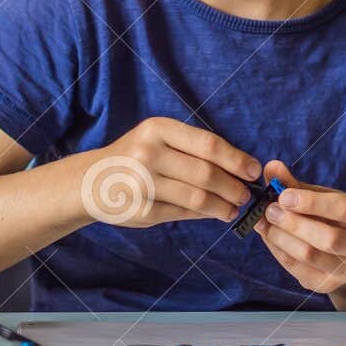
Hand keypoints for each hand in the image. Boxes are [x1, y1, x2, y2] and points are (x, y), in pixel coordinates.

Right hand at [80, 117, 259, 227]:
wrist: (91, 180)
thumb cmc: (135, 157)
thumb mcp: (158, 140)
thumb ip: (192, 149)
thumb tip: (240, 166)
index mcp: (158, 129)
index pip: (208, 145)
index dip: (237, 159)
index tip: (253, 170)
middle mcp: (148, 153)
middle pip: (206, 173)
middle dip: (233, 187)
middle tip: (246, 195)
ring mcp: (142, 183)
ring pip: (197, 197)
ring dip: (223, 205)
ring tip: (233, 208)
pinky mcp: (140, 209)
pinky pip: (183, 213)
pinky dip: (204, 215)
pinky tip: (213, 214)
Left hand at [253, 160, 345, 294]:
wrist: (345, 250)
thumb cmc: (333, 217)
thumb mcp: (320, 197)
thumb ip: (296, 184)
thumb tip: (271, 168)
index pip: (344, 208)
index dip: (311, 202)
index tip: (284, 195)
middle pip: (329, 238)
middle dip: (294, 223)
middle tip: (269, 210)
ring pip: (310, 256)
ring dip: (281, 238)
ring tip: (264, 223)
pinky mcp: (327, 285)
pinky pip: (297, 269)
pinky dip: (278, 251)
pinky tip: (269, 237)